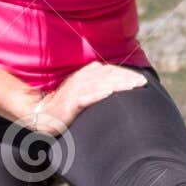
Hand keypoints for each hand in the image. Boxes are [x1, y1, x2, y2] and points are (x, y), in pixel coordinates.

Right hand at [30, 62, 146, 136]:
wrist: (42, 114)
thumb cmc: (66, 106)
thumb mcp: (83, 92)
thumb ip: (98, 86)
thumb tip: (118, 88)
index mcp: (85, 74)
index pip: (110, 70)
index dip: (126, 74)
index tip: (142, 80)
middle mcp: (81, 79)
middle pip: (108, 75)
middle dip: (126, 78)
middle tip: (143, 82)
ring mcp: (75, 90)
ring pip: (100, 84)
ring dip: (117, 84)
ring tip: (132, 86)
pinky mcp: (70, 102)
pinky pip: (85, 96)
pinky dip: (97, 94)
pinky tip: (109, 93)